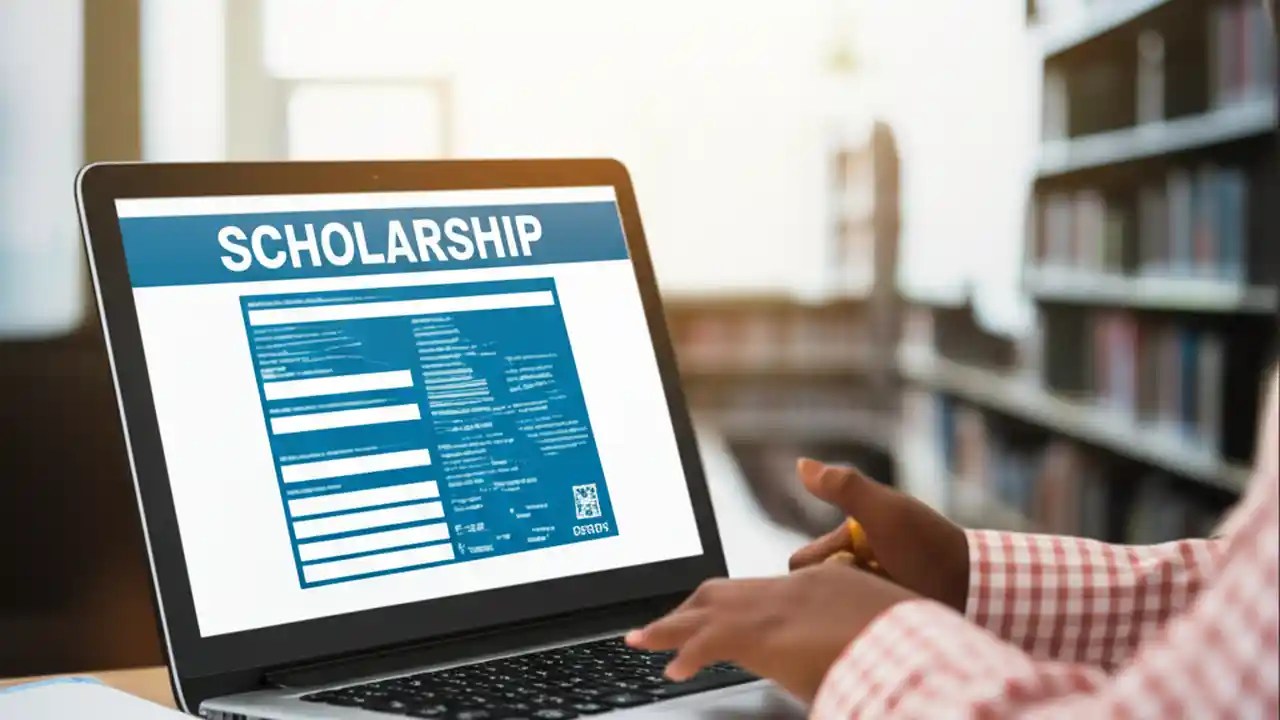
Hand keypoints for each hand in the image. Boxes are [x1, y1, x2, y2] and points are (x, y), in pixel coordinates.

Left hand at [626, 564, 917, 701]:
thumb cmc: (912, 640)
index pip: (763, 591)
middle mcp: (791, 587)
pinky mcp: (763, 634)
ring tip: (641, 639)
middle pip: (724, 591)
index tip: (716, 617)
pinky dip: (687, 653)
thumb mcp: (885, 625)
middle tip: (662, 625)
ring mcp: (774, 608)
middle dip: (691, 607)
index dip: (733, 605)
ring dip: (671, 625)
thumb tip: (847, 650)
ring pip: (705, 609)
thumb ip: (860, 630)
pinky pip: (710, 642)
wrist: (917, 638)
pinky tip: (672, 669)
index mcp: (821, 582)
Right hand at [789, 458, 969, 611]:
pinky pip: (849, 623)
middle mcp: (853, 563)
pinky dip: (866, 618)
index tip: (861, 561)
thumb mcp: (886, 512)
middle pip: (814, 586)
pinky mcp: (878, 613)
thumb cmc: (927, 545)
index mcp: (849, 537)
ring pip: (831, 606)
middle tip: (879, 581)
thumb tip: (801, 463)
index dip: (828, 565)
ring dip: (855, 604)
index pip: (804, 561)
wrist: (974, 588)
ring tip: (888, 599)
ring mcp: (867, 590)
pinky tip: (891, 612)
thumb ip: (845, 487)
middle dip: (842, 587)